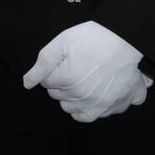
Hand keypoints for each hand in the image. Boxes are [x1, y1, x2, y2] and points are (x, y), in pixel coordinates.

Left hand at [23, 20, 151, 122]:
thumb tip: (27, 83)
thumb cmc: (95, 37)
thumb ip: (43, 63)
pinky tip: (85, 97)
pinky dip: (82, 110)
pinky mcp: (106, 105)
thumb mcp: (64, 40)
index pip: (46, 82)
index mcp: (65, 79)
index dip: (53, 69)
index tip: (64, 60)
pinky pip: (86, 117)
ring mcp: (93, 102)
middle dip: (60, 82)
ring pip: (68, 107)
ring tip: (80, 80)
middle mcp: (77, 95)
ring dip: (69, 96)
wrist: (127, 40)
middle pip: (56, 95)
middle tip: (74, 66)